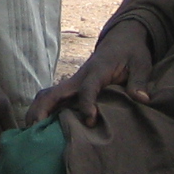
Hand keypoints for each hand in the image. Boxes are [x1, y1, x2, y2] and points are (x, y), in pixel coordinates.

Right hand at [25, 20, 150, 125]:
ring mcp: (73, 83)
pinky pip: (52, 99)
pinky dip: (42, 111)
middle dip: (44, 110)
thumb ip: (139, 81)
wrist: (121, 40)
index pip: (87, 89)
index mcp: (97, 71)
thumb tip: (143, 99)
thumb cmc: (131, 53)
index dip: (86, 104)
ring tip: (30, 133)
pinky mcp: (71, 88)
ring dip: (37, 111)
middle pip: (54, 92)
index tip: (90, 121)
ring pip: (48, 95)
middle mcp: (79, 77)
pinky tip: (38, 128)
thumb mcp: (141, 64)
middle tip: (36, 130)